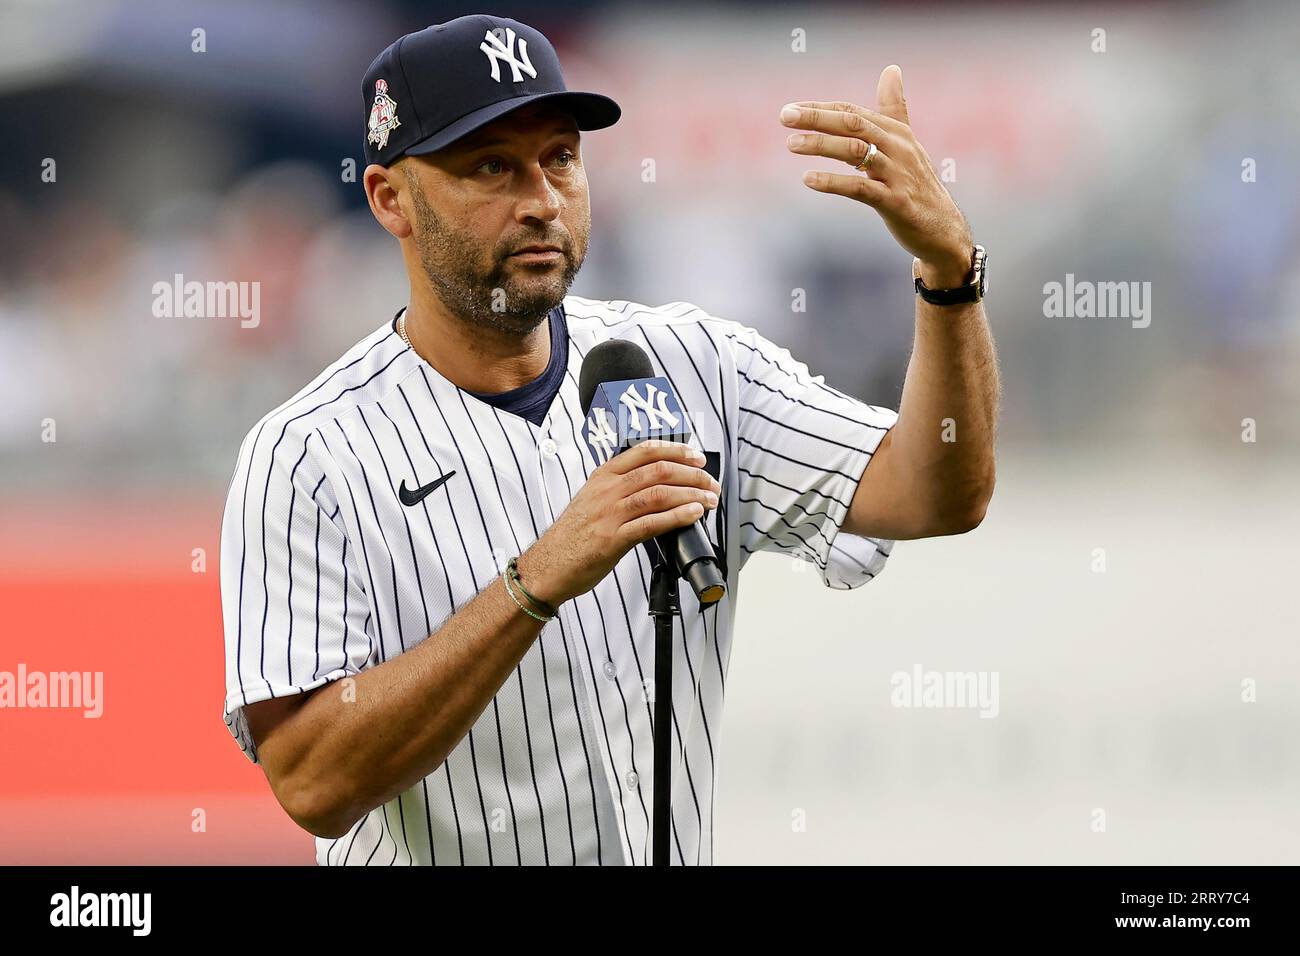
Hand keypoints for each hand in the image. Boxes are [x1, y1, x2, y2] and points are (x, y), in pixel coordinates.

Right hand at [517, 440, 720, 605]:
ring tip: (710, 499)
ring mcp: (609, 514)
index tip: (697, 456)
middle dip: (692, 474)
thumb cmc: (573, 535)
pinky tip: (693, 515)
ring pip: (658, 494)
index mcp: (603, 476)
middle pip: (658, 470)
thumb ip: (620, 488)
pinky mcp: (613, 539)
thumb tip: (658, 484)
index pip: (645, 451)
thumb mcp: (593, 499)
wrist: (549, 565)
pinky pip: (651, 523)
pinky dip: (677, 516)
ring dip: (691, 495)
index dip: (677, 450)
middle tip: (711, 482)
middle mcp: (607, 490)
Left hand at [780, 64, 972, 286]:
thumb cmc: (917, 185)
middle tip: (784, 116)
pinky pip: (860, 188)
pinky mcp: (896, 202)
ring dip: (821, 144)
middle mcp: (898, 148)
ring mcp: (897, 174)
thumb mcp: (906, 144)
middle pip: (853, 124)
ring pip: (855, 151)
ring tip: (790, 143)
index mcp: (896, 132)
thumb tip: (891, 68)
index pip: (852, 112)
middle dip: (817, 118)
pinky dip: (833, 182)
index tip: (791, 109)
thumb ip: (894, 108)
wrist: (943, 228)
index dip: (821, 108)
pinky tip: (809, 179)